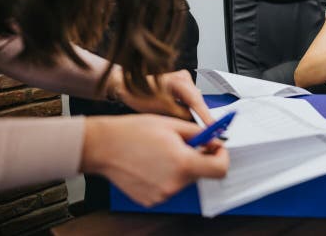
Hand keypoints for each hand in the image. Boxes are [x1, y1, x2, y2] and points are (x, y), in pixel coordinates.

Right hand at [81, 114, 228, 206]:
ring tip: (161, 151)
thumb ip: (199, 134)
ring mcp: (162, 195)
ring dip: (180, 165)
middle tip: (183, 142)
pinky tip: (151, 163)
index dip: (222, 156)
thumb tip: (214, 140)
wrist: (104, 146)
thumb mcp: (173, 124)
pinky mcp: (150, 200)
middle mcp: (174, 184)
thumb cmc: (133, 132)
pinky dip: (166, 175)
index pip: (220, 169)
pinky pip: (169, 187)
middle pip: (201, 173)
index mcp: (183, 163)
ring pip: (184, 179)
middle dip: (197, 157)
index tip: (216, 148)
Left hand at [117, 69, 213, 124]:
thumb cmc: (137, 94)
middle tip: (206, 132)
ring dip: (194, 113)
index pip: (197, 102)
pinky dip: (188, 108)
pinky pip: (189, 99)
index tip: (212, 128)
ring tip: (196, 127)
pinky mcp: (180, 85)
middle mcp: (183, 78)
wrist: (125, 86)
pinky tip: (188, 118)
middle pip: (197, 101)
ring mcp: (183, 80)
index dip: (205, 117)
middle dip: (200, 116)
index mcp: (179, 81)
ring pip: (194, 101)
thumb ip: (181, 115)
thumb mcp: (161, 110)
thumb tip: (194, 124)